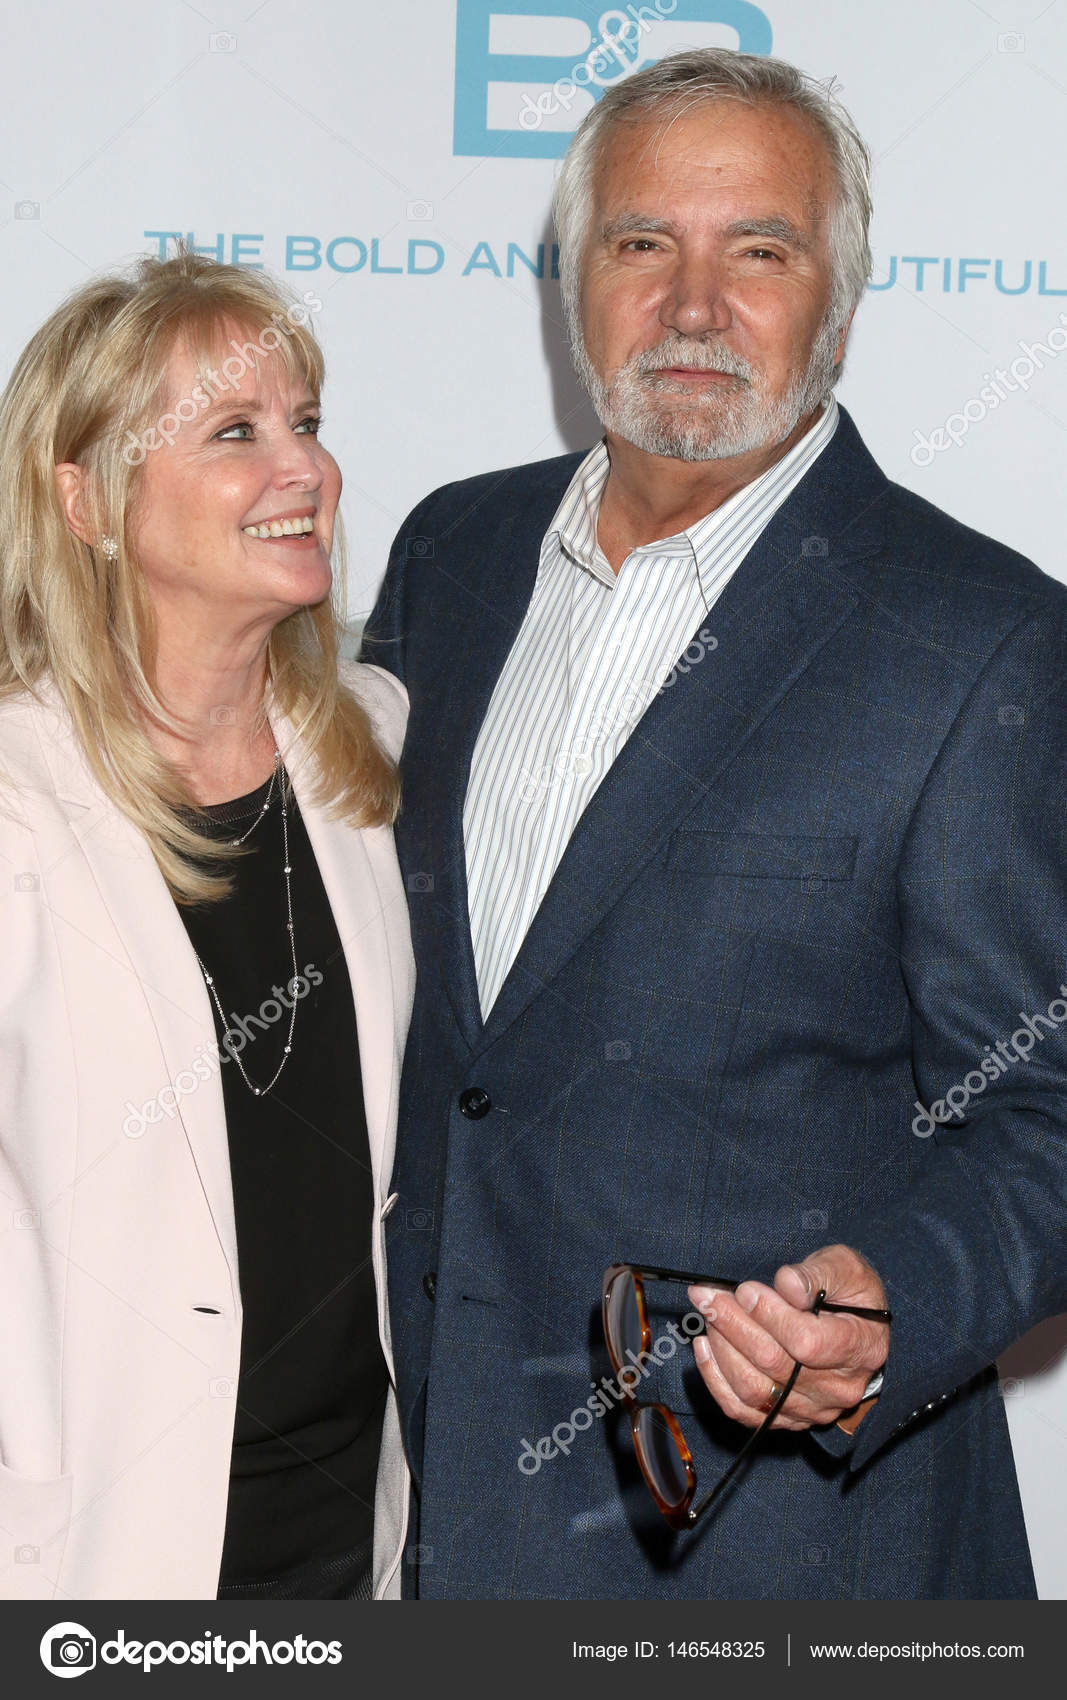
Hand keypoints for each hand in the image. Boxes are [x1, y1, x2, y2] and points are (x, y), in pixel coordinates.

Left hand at [688, 1244, 888, 1431]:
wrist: (859, 1332)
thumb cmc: (851, 1294)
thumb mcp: (846, 1269)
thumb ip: (818, 1273)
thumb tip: (786, 1284)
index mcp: (860, 1348)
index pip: (807, 1342)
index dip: (769, 1315)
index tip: (745, 1290)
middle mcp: (838, 1388)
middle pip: (773, 1364)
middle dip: (732, 1324)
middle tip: (708, 1294)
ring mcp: (811, 1408)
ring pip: (753, 1390)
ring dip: (722, 1349)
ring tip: (709, 1314)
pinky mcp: (786, 1417)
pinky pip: (743, 1410)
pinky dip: (716, 1380)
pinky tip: (704, 1346)